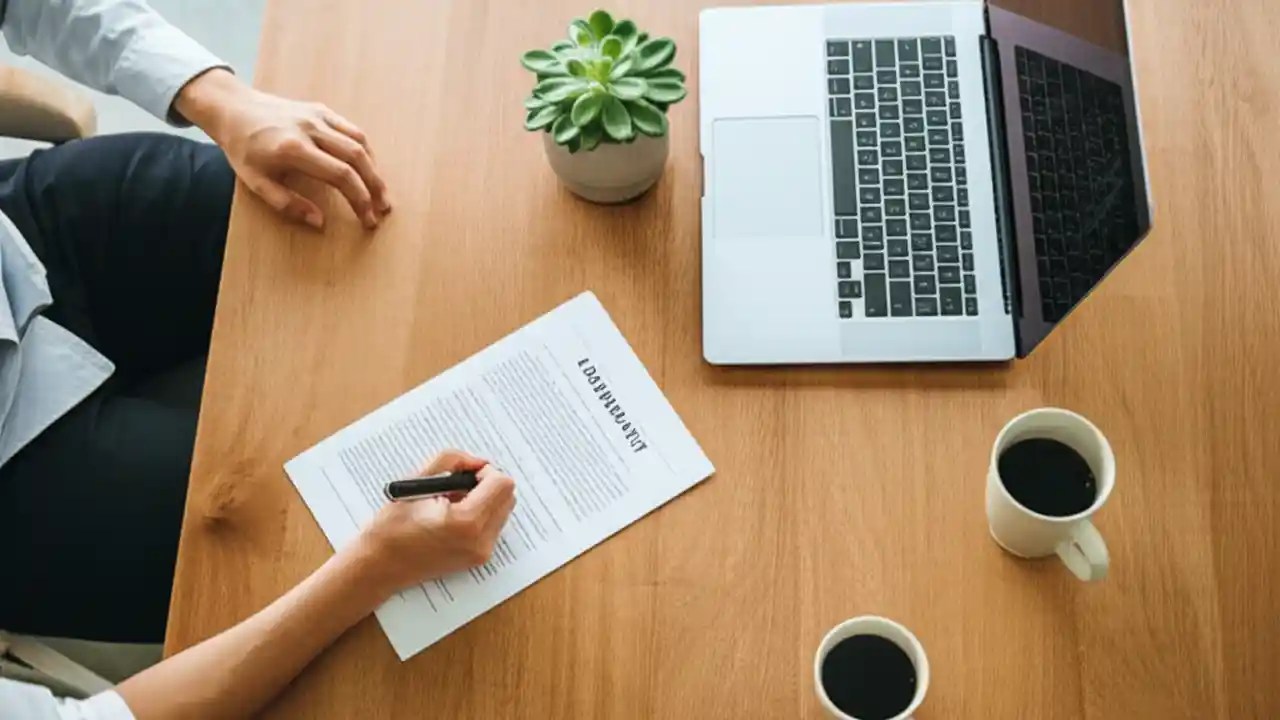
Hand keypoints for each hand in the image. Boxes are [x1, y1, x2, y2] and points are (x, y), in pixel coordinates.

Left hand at [175, 69, 390, 229]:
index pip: (340, 175)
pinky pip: (351, 129)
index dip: (359, 199)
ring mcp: (317, 116)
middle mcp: (310, 129)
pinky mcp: (321, 110)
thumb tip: (320, 222)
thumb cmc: (242, 149)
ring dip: (374, 169)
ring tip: (381, 191)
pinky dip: (364, 150)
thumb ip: (288, 204)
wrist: (232, 108)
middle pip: (356, 158)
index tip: (367, 219)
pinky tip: (368, 167)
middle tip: (383, 208)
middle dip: (374, 186)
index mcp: (294, 149)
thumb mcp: (256, 182)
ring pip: (359, 142)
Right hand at [355, 450, 516, 590]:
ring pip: (503, 510)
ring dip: (485, 499)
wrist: (379, 565)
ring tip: (453, 504)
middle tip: (458, 486)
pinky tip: (454, 517)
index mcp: (466, 521)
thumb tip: (478, 462)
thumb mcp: (418, 481)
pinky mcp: (478, 558)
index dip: (484, 472)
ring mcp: (481, 552)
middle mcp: (480, 540)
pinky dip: (480, 514)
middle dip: (487, 485)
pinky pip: (494, 526)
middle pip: (508, 496)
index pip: (501, 484)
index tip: (465, 473)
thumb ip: (452, 461)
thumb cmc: (392, 526)